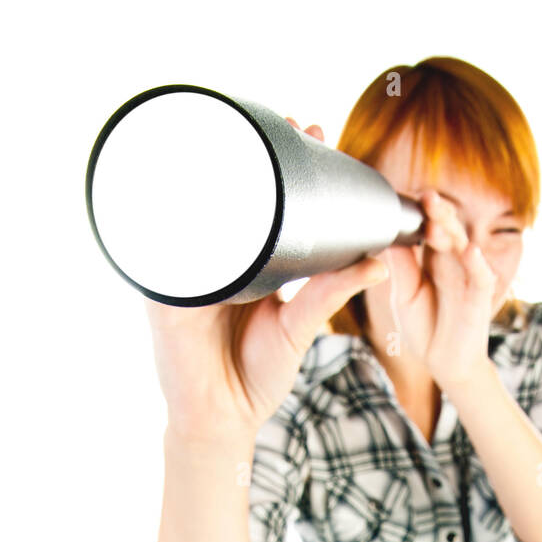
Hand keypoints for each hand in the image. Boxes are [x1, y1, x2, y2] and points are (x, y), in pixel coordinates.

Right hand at [143, 119, 388, 442]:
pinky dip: (176, 216)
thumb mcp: (298, 328)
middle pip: (232, 189)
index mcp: (245, 259)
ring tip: (266, 137)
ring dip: (226, 167)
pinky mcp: (165, 290)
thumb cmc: (254, 375)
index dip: (287, 161)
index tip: (314, 128)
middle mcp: (213, 256)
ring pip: (200, 205)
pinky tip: (189, 179)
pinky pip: (167, 248)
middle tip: (300, 121)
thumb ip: (328, 296)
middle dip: (265, 148)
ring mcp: (187, 270)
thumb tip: (375, 264)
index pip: (264, 198)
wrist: (221, 420)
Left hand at [381, 189, 496, 390]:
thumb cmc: (425, 328)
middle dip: (436, 211)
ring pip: (463, 244)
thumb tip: (387, 234)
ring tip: (437, 212)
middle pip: (446, 229)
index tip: (403, 197)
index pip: (428, 227)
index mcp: (432, 258)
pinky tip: (469, 250)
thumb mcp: (405, 296)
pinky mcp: (480, 297)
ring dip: (451, 228)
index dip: (419, 212)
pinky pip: (482, 276)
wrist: (444, 364)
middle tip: (423, 196)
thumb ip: (401, 267)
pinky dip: (477, 263)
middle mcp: (452, 261)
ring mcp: (468, 276)